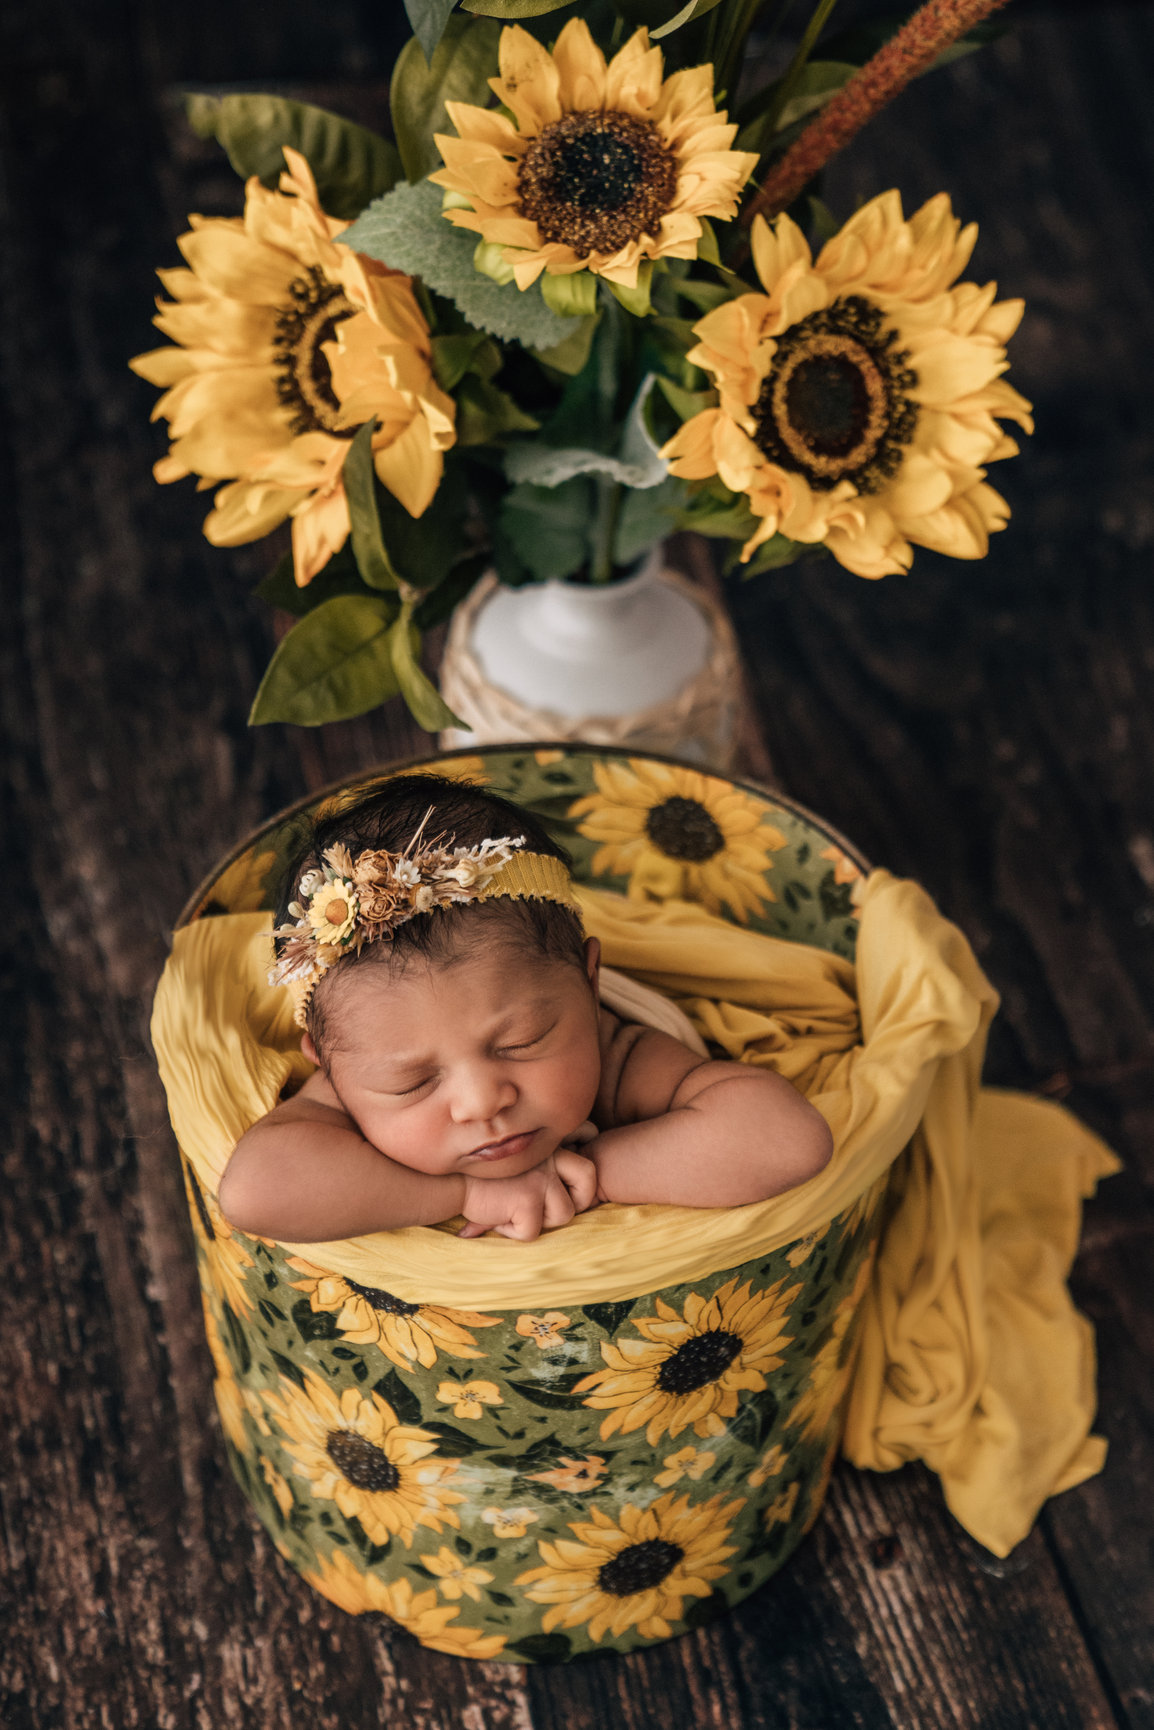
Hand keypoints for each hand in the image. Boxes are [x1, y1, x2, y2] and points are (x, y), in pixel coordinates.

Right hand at [459, 1149, 597, 1240]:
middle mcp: (547, 1152)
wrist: (448, 1179)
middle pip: (589, 1175)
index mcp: (546, 1137)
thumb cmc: (481, 1173)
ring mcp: (540, 1175)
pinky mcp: (527, 1198)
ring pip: (565, 1212)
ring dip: (543, 1220)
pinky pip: (534, 1230)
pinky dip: (514, 1232)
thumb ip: (540, 1158)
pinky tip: (498, 1220)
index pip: (588, 1133)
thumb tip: (572, 1174)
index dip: (583, 1152)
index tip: (567, 1171)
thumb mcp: (515, 1157)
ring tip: (518, 1212)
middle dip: (581, 1197)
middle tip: (554, 1204)